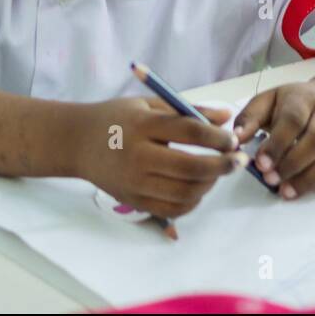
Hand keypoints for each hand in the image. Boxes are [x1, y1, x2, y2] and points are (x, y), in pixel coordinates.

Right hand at [74, 97, 240, 219]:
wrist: (76, 143)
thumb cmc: (116, 119)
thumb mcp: (149, 105)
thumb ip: (188, 111)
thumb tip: (227, 116)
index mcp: (142, 125)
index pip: (189, 132)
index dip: (218, 138)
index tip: (233, 139)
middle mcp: (138, 156)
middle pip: (191, 168)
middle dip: (222, 166)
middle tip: (238, 161)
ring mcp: (135, 183)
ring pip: (186, 193)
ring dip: (210, 184)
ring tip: (217, 172)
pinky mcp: (133, 201)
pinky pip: (172, 209)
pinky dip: (192, 201)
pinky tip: (197, 187)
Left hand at [233, 79, 314, 199]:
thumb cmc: (292, 104)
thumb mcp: (267, 101)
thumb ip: (249, 118)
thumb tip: (235, 139)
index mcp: (303, 99)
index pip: (293, 120)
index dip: (277, 143)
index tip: (260, 163)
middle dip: (293, 164)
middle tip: (271, 181)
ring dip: (312, 178)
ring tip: (288, 192)